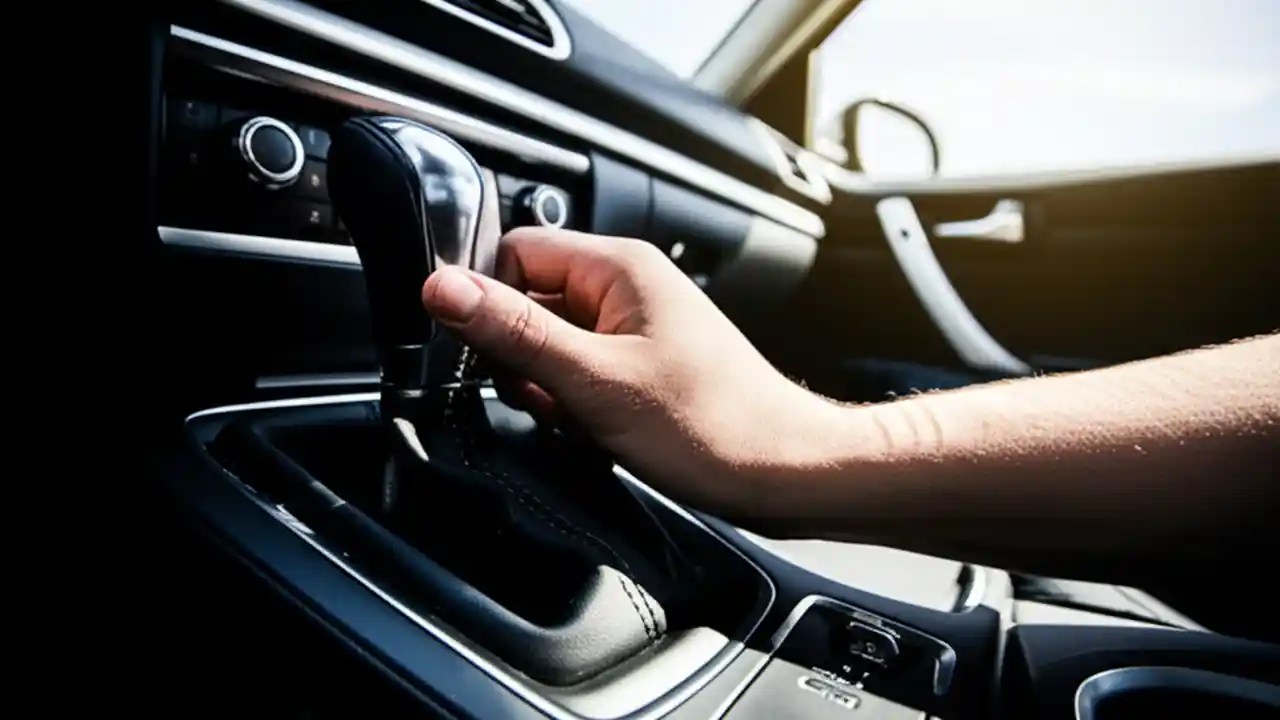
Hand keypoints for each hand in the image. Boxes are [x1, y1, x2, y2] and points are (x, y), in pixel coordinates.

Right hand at [420, 227, 849, 519]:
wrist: (782, 474)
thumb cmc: (713, 426)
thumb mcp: (596, 379)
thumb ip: (515, 332)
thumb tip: (443, 288)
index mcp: (618, 267)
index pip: (515, 251)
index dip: (489, 300)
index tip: (488, 351)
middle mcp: (625, 288)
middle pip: (526, 301)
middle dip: (520, 356)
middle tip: (549, 394)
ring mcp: (631, 330)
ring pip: (547, 345)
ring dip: (546, 386)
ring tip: (581, 416)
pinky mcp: (636, 368)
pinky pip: (575, 375)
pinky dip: (571, 405)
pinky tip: (594, 429)